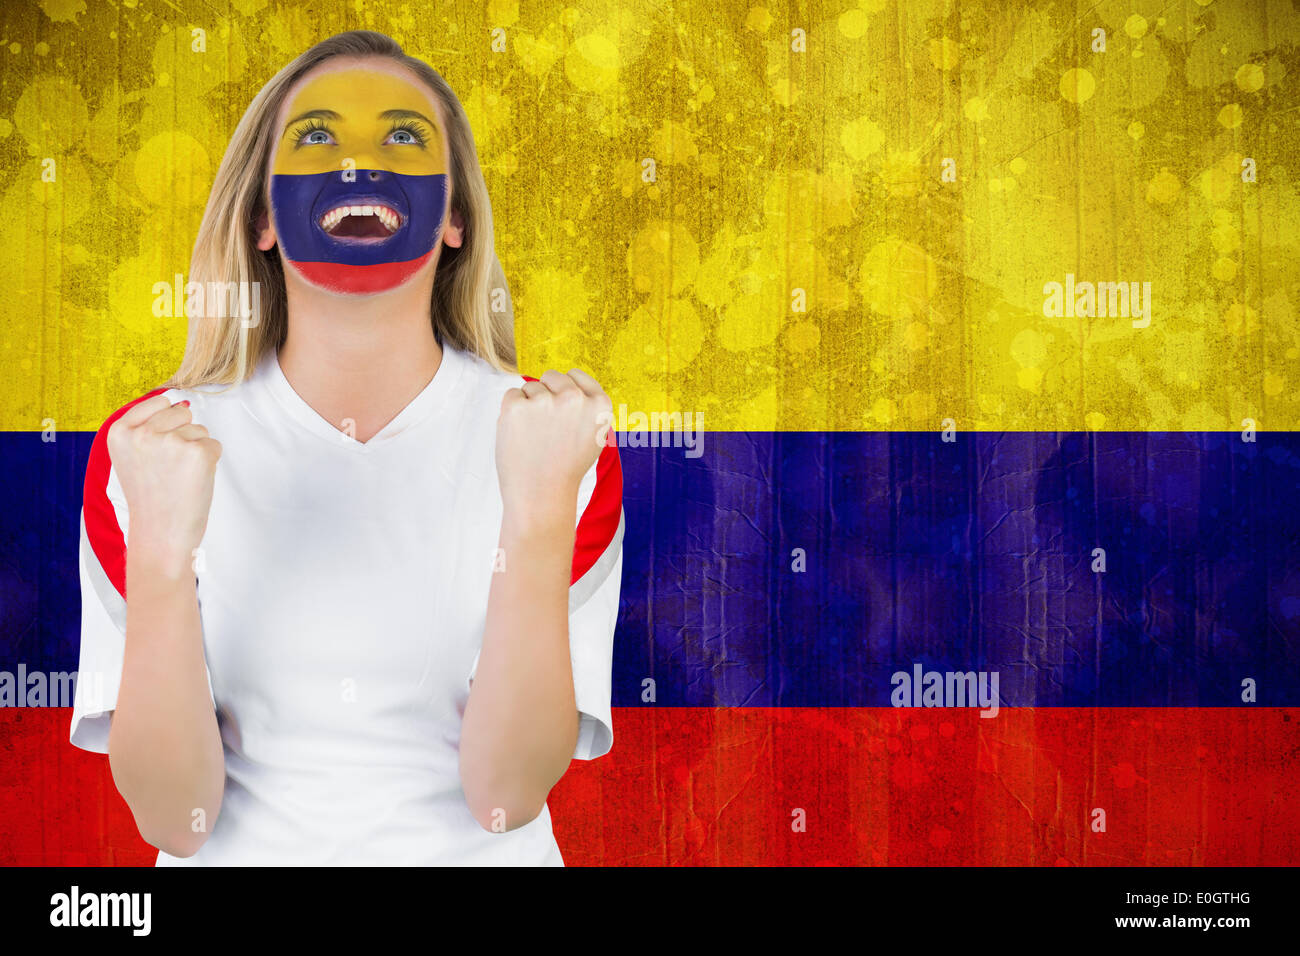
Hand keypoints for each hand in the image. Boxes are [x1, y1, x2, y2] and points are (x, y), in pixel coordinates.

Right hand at [107, 394, 222, 577]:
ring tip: (178, 477)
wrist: (160, 535)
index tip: (157, 454)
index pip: (158, 403)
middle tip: (168, 470)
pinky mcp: (198, 453)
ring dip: (195, 450)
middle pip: (181, 413)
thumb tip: (182, 402)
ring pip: (199, 429)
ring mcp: (170, 442)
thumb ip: (148, 426)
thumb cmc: (150, 497)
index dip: (165, 427)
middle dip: (182, 437)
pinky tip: (192, 482)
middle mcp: (142, 433)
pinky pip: (214, 445)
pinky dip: (209, 462)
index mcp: (119, 431)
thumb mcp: (132, 457)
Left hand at [495, 369, 612, 526]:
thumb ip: (586, 407)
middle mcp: (575, 399)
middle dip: (546, 394)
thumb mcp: (592, 437)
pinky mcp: (517, 407)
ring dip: (528, 407)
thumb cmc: (565, 468)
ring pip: (530, 387)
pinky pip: (511, 395)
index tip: (562, 412)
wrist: (541, 496)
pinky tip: (520, 436)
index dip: (566, 391)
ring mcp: (545, 401)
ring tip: (535, 438)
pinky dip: (511, 413)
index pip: (577, 375)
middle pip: (552, 376)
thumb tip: (568, 380)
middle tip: (547, 429)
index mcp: (599, 405)